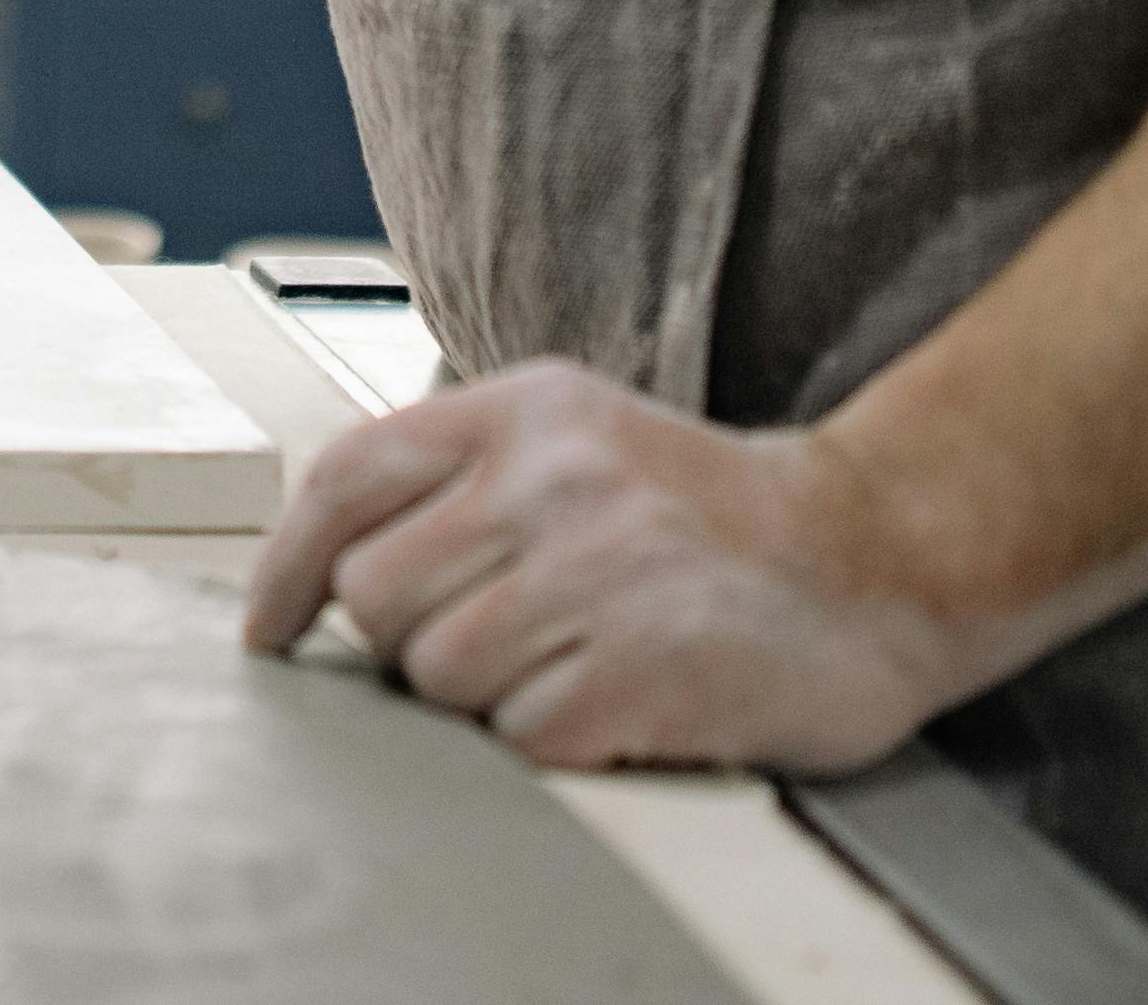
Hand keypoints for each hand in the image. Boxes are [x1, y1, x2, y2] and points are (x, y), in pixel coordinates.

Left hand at [238, 359, 974, 774]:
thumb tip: (325, 568)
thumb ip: (460, 480)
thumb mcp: (579, 442)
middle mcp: (553, 477)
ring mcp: (600, 570)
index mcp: (525, 410)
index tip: (269, 626)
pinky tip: (619, 696)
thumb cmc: (709, 516)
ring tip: (571, 660)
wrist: (878, 554)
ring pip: (439, 674)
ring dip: (488, 695)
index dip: (285, 564)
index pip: (347, 477)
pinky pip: (522, 737)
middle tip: (499, 636)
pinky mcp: (645, 666)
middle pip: (377, 595)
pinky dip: (559, 738)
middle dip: (413, 640)